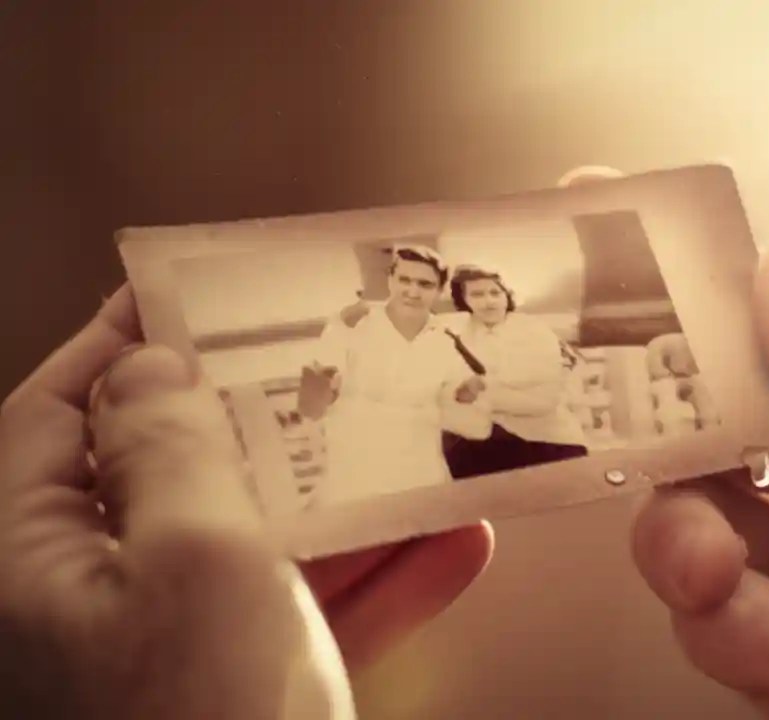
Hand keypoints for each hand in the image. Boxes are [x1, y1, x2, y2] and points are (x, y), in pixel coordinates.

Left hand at [0, 288, 490, 717]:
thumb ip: (170, 450)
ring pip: (260, 547)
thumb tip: (150, 368)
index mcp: (38, 563)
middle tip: (331, 358)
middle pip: (175, 475)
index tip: (190, 290)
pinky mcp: (243, 697)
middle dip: (266, 417)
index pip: (56, 416)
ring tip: (421, 440)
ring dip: (348, 500)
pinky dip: (381, 585)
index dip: (122, 343)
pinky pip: (311, 620)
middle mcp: (93, 607)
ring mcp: (172, 658)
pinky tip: (459, 544)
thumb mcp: (195, 562)